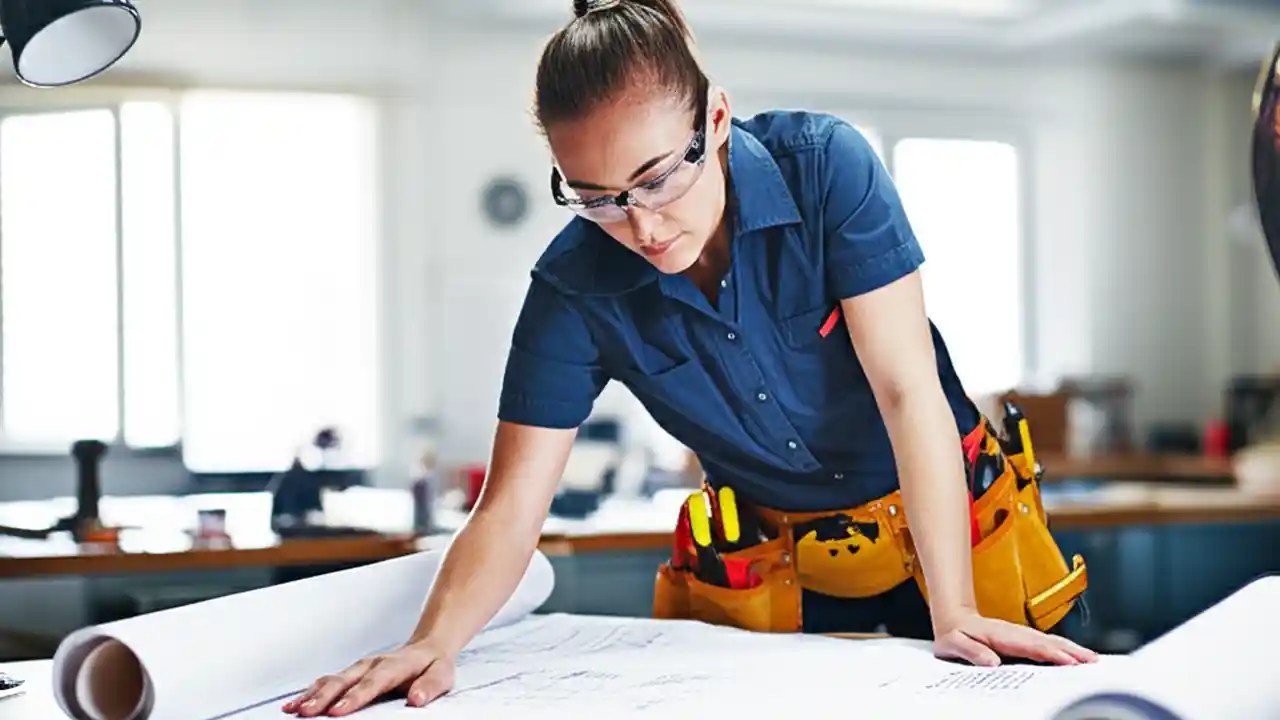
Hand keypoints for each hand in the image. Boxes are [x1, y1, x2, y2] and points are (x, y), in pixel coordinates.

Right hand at [281, 640, 455, 716]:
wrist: (428, 649)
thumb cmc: (433, 666)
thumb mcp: (442, 675)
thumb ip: (430, 686)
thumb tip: (417, 698)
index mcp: (395, 666)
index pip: (373, 683)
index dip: (355, 697)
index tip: (338, 710)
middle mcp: (373, 664)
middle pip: (345, 680)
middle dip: (324, 697)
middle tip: (308, 712)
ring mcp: (360, 667)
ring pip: (332, 680)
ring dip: (312, 694)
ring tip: (294, 709)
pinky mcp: (352, 673)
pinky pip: (328, 681)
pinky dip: (310, 692)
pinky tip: (294, 704)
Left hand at [932, 611, 1098, 666]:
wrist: (953, 619)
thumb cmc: (953, 634)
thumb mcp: (953, 643)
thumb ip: (971, 651)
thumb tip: (991, 662)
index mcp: (999, 635)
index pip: (1030, 645)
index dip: (1050, 653)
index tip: (1069, 661)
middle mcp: (1014, 633)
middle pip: (1047, 642)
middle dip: (1070, 650)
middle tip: (1092, 661)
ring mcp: (1020, 634)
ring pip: (1050, 641)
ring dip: (1072, 649)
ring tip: (1092, 659)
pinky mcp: (1023, 639)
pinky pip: (1047, 644)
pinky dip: (1064, 649)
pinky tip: (1077, 657)